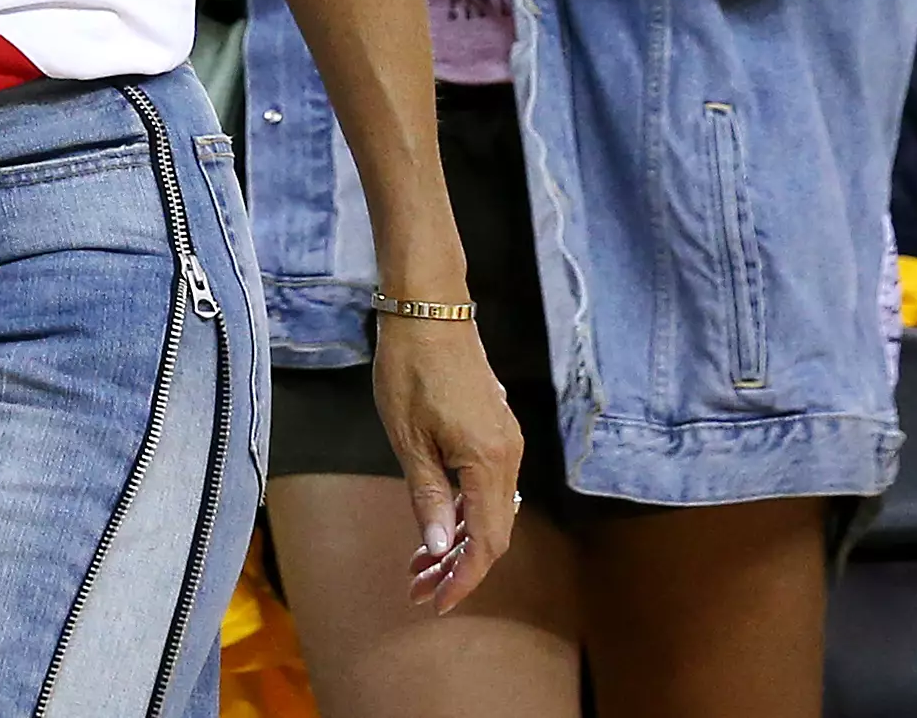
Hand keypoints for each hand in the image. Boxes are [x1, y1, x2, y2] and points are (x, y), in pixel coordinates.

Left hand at [376, 310, 524, 612]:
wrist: (429, 311)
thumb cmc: (410, 370)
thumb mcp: (407, 438)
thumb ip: (428, 496)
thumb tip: (440, 551)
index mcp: (489, 463)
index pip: (486, 542)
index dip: (463, 580)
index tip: (434, 604)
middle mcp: (509, 458)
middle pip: (492, 533)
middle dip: (457, 569)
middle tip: (417, 591)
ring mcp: (507, 444)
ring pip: (491, 512)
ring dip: (458, 543)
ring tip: (418, 566)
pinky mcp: (497, 433)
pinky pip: (488, 488)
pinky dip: (464, 514)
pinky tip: (436, 525)